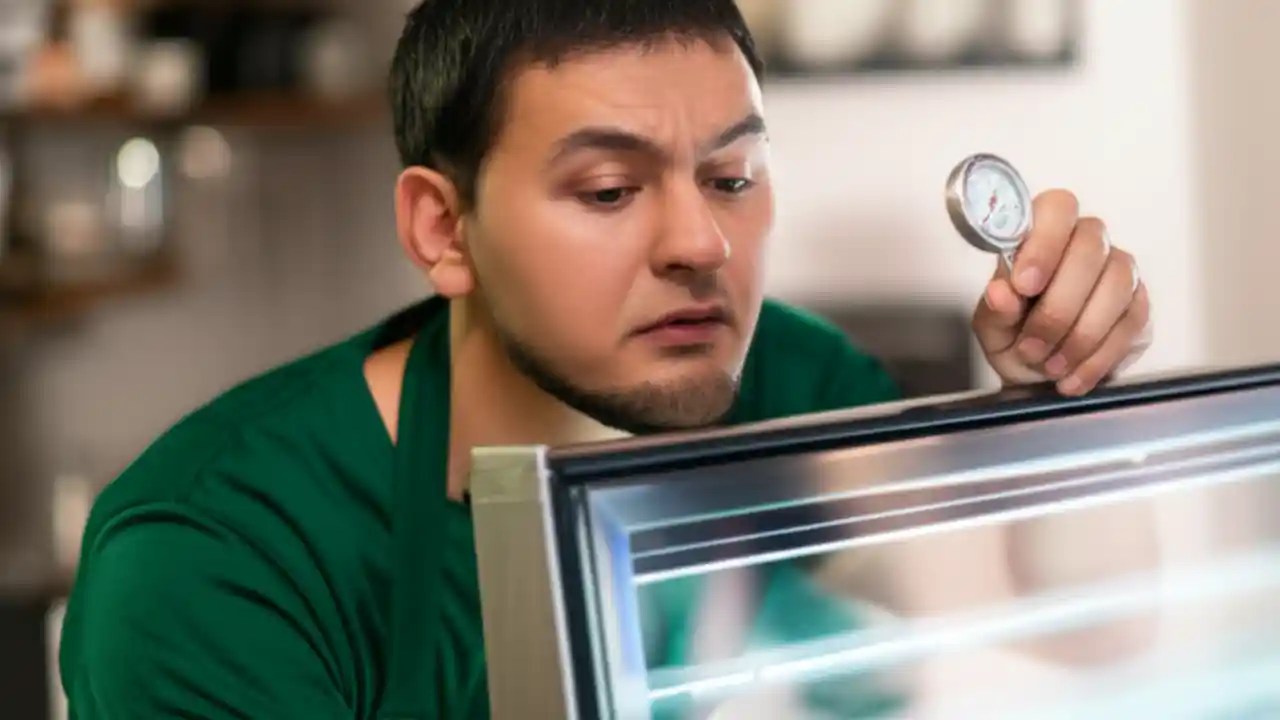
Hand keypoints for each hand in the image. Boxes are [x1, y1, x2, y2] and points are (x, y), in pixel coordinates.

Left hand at [971, 189, 1152, 395]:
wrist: (1039, 373)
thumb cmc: (1014, 335)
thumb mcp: (992, 327)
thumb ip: (996, 309)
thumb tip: (1000, 293)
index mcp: (1043, 233)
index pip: (1057, 207)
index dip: (1043, 243)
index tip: (1024, 285)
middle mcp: (1087, 241)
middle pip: (1090, 249)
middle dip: (1058, 307)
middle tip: (1031, 347)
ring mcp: (1120, 269)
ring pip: (1116, 285)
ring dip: (1080, 335)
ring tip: (1049, 366)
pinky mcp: (1139, 304)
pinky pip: (1131, 322)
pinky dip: (1097, 357)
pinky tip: (1071, 377)